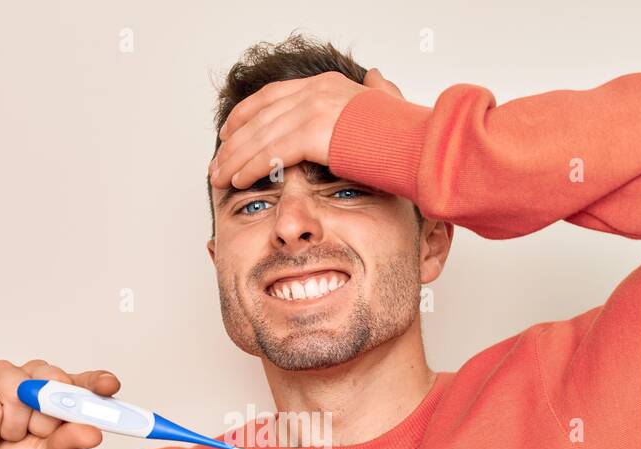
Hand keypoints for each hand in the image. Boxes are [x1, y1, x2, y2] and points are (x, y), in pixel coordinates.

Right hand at [0, 359, 120, 448]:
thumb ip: (68, 445)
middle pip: (51, 379)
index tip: (109, 386)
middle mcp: (32, 382)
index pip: (83, 383)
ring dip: (13, 426)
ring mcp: (1, 378)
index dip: (96, 382)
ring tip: (4, 438)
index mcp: (58, 399)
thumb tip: (94, 432)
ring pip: (16, 391)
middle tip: (36, 434)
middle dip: (46, 414)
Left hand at [209, 68, 403, 189]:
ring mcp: (316, 109)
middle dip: (235, 141)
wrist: (423, 146)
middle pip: (261, 115)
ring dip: (235, 158)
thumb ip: (378, 92)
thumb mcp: (391, 107)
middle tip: (217, 161)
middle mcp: (318, 91)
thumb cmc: (410, 138)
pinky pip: (271, 152)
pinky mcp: (314, 132)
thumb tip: (376, 77)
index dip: (247, 114)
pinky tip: (238, 179)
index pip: (274, 95)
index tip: (229, 132)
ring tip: (219, 176)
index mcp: (329, 86)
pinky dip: (251, 166)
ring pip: (261, 134)